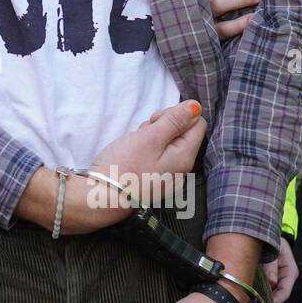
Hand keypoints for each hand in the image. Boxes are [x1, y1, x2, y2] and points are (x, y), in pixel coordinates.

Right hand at [90, 99, 207, 206]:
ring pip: (170, 142)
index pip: (198, 123)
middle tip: (144, 132)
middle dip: (164, 124)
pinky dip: (148, 148)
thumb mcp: (150, 137)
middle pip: (184, 132)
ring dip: (153, 135)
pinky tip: (134, 153)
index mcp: (186, 156)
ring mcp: (170, 174)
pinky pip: (159, 154)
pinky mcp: (156, 177)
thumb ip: (174, 120)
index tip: (155, 120)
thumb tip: (196, 106)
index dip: (177, 114)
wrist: (103, 195)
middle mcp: (183, 166)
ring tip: (136, 143)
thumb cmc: (125, 165)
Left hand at [264, 238, 297, 302]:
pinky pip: (266, 290)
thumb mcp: (274, 250)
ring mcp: (277, 279)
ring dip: (264, 299)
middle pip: (279, 297)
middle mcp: (285, 278)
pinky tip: (251, 296)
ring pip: (273, 295)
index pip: (285, 291)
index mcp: (290, 271)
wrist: (265, 233)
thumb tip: (272, 282)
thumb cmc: (273, 241)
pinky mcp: (269, 279)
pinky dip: (260, 294)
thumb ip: (272, 265)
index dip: (277, 300)